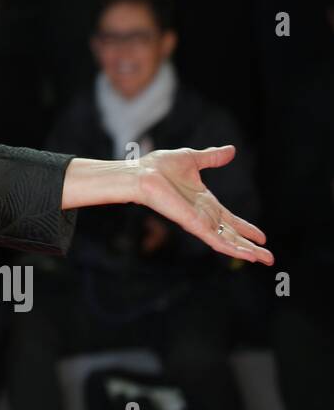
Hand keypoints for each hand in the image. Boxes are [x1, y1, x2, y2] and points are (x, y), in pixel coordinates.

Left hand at [134, 146, 272, 264]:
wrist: (142, 173)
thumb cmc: (158, 167)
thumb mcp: (192, 159)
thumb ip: (212, 158)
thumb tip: (231, 150)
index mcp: (203, 202)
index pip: (229, 219)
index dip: (245, 228)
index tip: (261, 236)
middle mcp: (203, 214)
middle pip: (231, 235)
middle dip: (250, 246)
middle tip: (269, 258)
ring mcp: (198, 221)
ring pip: (227, 241)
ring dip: (247, 251)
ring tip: (265, 260)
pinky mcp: (193, 225)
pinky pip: (216, 240)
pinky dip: (233, 249)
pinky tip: (248, 255)